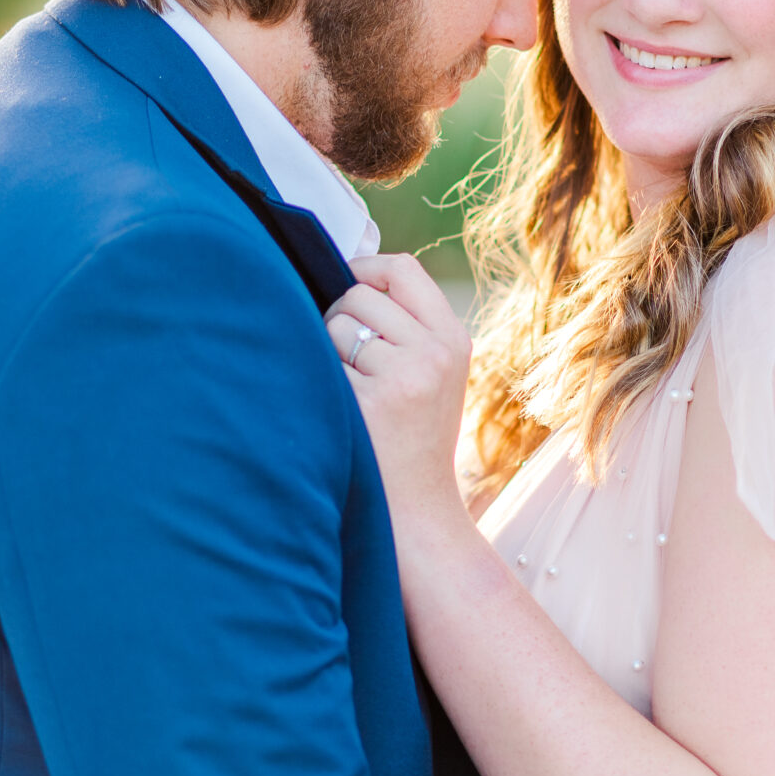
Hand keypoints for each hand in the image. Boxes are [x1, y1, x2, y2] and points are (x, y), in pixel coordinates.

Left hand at [325, 254, 470, 531]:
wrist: (416, 508)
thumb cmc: (414, 436)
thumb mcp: (435, 374)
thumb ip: (409, 326)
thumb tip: (350, 273)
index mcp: (453, 339)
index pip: (404, 270)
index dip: (366, 268)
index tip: (346, 281)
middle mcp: (433, 353)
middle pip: (359, 295)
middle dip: (340, 319)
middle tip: (350, 362)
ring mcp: (403, 377)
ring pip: (336, 325)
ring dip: (328, 351)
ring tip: (351, 389)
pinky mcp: (369, 402)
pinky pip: (323, 362)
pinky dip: (321, 379)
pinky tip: (341, 409)